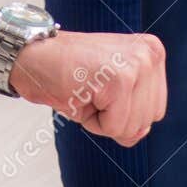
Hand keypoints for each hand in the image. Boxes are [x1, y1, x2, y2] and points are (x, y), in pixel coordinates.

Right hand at [10, 30, 165, 147]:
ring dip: (103, 121)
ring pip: (132, 127)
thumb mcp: (111, 94)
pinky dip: (93, 122)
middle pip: (147, 121)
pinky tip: (81, 93)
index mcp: (152, 53)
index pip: (155, 111)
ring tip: (86, 91)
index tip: (100, 89)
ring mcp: (138, 64)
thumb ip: (134, 113)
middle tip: (91, 91)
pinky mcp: (121, 78)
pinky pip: (115, 127)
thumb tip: (141, 132)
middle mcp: (150, 54)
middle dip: (115, 119)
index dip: (123, 113)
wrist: (32, 57)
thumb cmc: (67, 75)